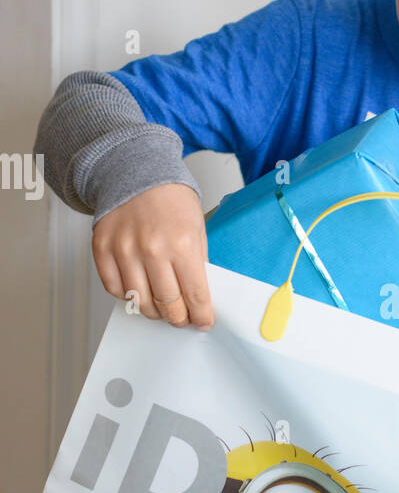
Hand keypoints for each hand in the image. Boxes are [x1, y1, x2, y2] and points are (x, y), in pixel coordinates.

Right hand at [92, 183, 212, 328]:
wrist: (136, 171)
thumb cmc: (170, 198)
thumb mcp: (197, 228)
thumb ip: (197, 263)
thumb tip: (198, 298)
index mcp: (182, 243)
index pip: (195, 295)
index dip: (201, 315)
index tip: (203, 322)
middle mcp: (152, 249)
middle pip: (168, 305)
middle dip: (179, 318)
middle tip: (182, 319)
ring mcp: (124, 250)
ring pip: (139, 302)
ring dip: (153, 312)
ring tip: (162, 308)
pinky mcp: (102, 249)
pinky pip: (114, 289)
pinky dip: (127, 296)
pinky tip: (139, 290)